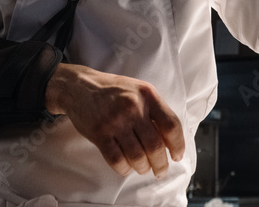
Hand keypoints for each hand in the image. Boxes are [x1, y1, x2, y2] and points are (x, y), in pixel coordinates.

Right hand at [45, 63, 184, 177]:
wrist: (80, 86)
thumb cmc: (114, 90)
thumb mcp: (139, 91)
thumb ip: (155, 110)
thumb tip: (170, 140)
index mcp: (148, 95)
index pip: (171, 125)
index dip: (178, 145)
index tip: (177, 156)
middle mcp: (133, 107)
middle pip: (155, 145)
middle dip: (161, 164)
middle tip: (161, 171)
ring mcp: (115, 121)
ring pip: (137, 156)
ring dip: (143, 168)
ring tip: (143, 169)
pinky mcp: (99, 133)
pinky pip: (116, 160)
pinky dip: (124, 169)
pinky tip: (126, 167)